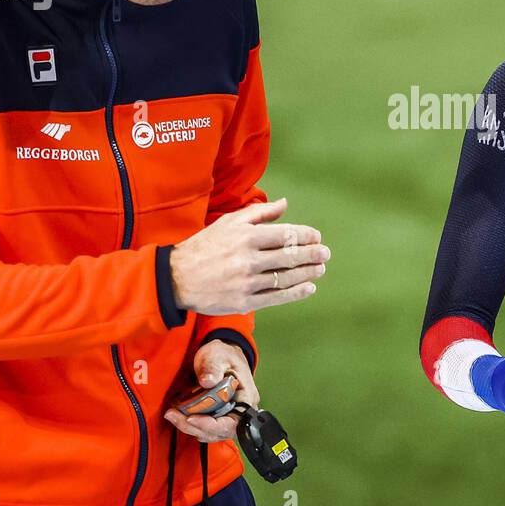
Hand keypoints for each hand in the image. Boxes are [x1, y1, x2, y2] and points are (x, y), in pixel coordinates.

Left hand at [163, 340, 259, 441]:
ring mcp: (230, 415)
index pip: (234, 422)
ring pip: (211, 432)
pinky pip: (207, 428)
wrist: (222, 354)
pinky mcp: (218, 416)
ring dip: (190, 428)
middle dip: (196, 427)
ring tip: (172, 415)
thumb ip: (213, 368)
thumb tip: (207, 381)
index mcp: (246, 397)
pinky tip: (179, 417)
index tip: (192, 419)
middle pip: (220, 431)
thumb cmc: (224, 354)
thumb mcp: (217, 355)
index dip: (212, 425)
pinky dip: (192, 426)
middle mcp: (241, 410)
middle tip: (173, 415)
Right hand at [169, 197, 329, 314]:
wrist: (178, 278)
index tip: (317, 237)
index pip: (286, 234)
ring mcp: (247, 282)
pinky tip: (308, 288)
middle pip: (290, 257)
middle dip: (312, 254)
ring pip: (286, 278)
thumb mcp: (230, 222)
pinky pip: (277, 297)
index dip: (306, 236)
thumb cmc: (206, 246)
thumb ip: (260, 213)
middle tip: (325, 254)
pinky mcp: (244, 302)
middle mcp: (248, 259)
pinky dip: (296, 293)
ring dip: (308, 273)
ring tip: (321, 269)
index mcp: (246, 237)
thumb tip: (285, 203)